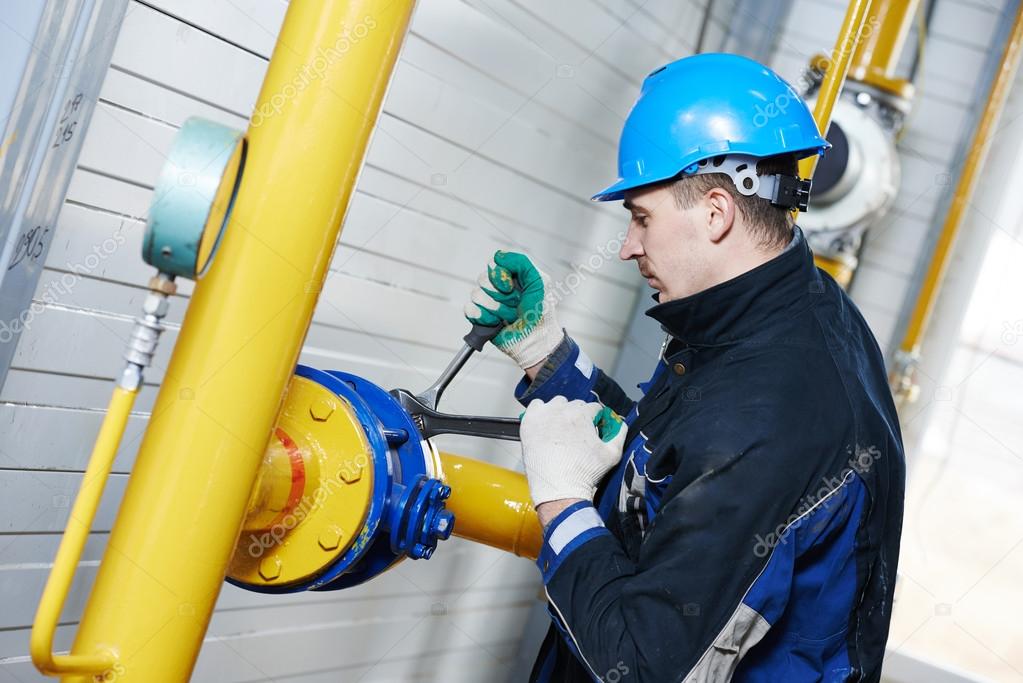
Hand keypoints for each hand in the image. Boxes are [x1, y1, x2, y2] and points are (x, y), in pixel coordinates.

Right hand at [463, 250, 563, 369]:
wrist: (537, 339)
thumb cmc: (541, 311)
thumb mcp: (538, 281)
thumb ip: (520, 262)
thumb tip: (497, 256)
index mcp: (509, 275)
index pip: (493, 263)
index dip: (500, 275)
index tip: (512, 287)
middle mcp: (496, 287)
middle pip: (483, 279)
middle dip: (502, 295)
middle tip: (516, 305)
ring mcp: (487, 302)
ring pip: (477, 295)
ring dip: (497, 309)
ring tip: (510, 316)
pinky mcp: (480, 318)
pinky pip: (469, 310)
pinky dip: (483, 317)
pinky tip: (496, 323)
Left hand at [520, 396, 626, 507]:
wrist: (560, 489)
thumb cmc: (585, 473)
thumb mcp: (612, 454)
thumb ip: (619, 434)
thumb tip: (621, 424)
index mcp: (582, 415)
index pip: (593, 408)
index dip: (595, 419)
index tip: (592, 430)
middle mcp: (562, 410)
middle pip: (575, 405)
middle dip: (578, 416)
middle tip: (576, 434)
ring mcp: (543, 415)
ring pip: (556, 403)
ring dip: (560, 412)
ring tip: (560, 430)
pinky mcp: (529, 423)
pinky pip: (536, 406)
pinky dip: (541, 412)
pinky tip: (545, 425)